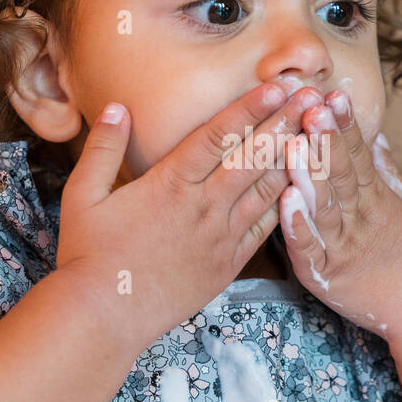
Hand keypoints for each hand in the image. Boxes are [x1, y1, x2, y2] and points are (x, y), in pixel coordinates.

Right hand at [57, 81, 322, 347]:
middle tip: (313, 95)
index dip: (250, 108)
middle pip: (253, 156)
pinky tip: (303, 186)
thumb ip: (104, 148)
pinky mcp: (228, 263)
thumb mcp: (83, 195)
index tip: (276, 86)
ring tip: (318, 132)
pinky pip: (265, 228)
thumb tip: (116, 107)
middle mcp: (203, 206)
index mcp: (170, 183)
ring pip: (267, 189)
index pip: (219, 136)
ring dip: (294, 157)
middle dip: (285, 122)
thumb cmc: (88, 255)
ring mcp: (220, 236)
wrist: (105, 316)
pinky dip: (287, 204)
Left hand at [277, 90, 401, 336]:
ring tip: (294, 143)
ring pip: (323, 205)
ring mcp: (343, 247)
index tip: (336, 94)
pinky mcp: (328, 276)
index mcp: (374, 200)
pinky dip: (298, 227)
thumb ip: (386, 173)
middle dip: (325, 139)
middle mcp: (359, 219)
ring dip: (307, 174)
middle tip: (311, 105)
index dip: (346, 126)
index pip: (358, 156)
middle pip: (340, 174)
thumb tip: (378, 136)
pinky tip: (286, 202)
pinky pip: (310, 249)